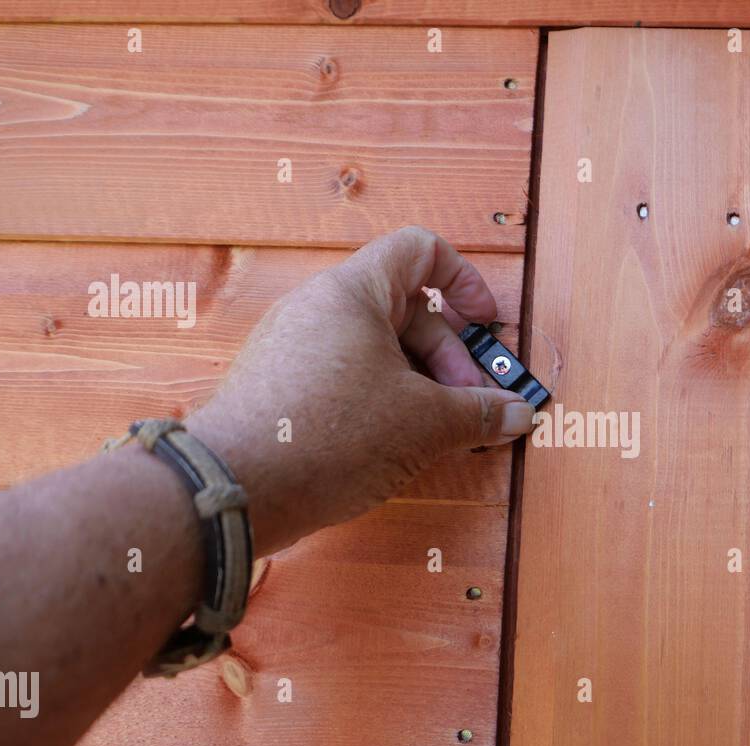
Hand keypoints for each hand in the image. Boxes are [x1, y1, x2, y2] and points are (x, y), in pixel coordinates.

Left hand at [186, 226, 533, 554]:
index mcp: (352, 292)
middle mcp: (317, 310)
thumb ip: (477, 413)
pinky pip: (345, 379)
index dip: (465, 281)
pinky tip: (397, 447)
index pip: (420, 251)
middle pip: (405, 310)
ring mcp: (292, 349)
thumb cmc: (322, 437)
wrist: (236, 489)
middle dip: (449, 358)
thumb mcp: (423, 424)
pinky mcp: (279, 389)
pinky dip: (381, 403)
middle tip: (472, 405)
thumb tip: (512, 413)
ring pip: (375, 351)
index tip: (485, 323)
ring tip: (438, 433)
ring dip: (418, 386)